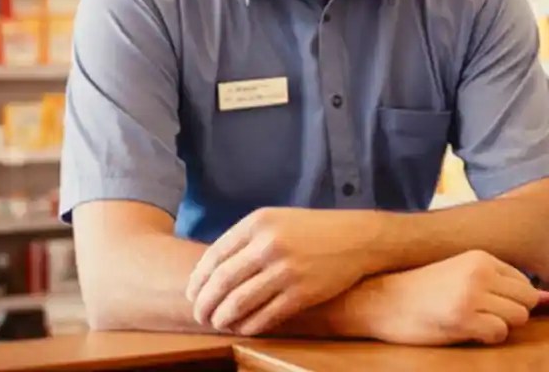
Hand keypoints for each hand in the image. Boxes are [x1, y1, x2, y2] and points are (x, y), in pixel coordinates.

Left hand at [187, 207, 382, 334]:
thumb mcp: (275, 219)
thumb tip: (210, 269)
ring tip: (217, 324)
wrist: (357, 238)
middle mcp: (268, 245)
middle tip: (198, 315)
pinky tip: (242, 328)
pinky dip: (248, 326)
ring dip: (222, 318)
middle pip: (221, 282)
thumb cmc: (311, 230)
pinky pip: (265, 316)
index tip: (192, 293)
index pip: (214, 256)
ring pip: (239, 303)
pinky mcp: (302, 293)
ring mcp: (286, 270)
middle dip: (204, 303)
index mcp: (257, 223)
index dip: (198, 280)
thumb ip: (245, 239)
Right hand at [344, 250, 539, 345]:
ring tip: (473, 324)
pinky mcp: (463, 318)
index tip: (492, 308)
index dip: (512, 300)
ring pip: (518, 317)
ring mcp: (472, 294)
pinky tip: (466, 332)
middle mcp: (480, 272)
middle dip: (512, 313)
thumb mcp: (456, 272)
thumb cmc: (419, 291)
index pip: (523, 282)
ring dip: (500, 326)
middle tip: (484, 318)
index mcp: (480, 258)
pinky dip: (488, 337)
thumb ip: (488, 279)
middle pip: (527, 300)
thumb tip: (530, 299)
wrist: (380, 301)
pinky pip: (499, 332)